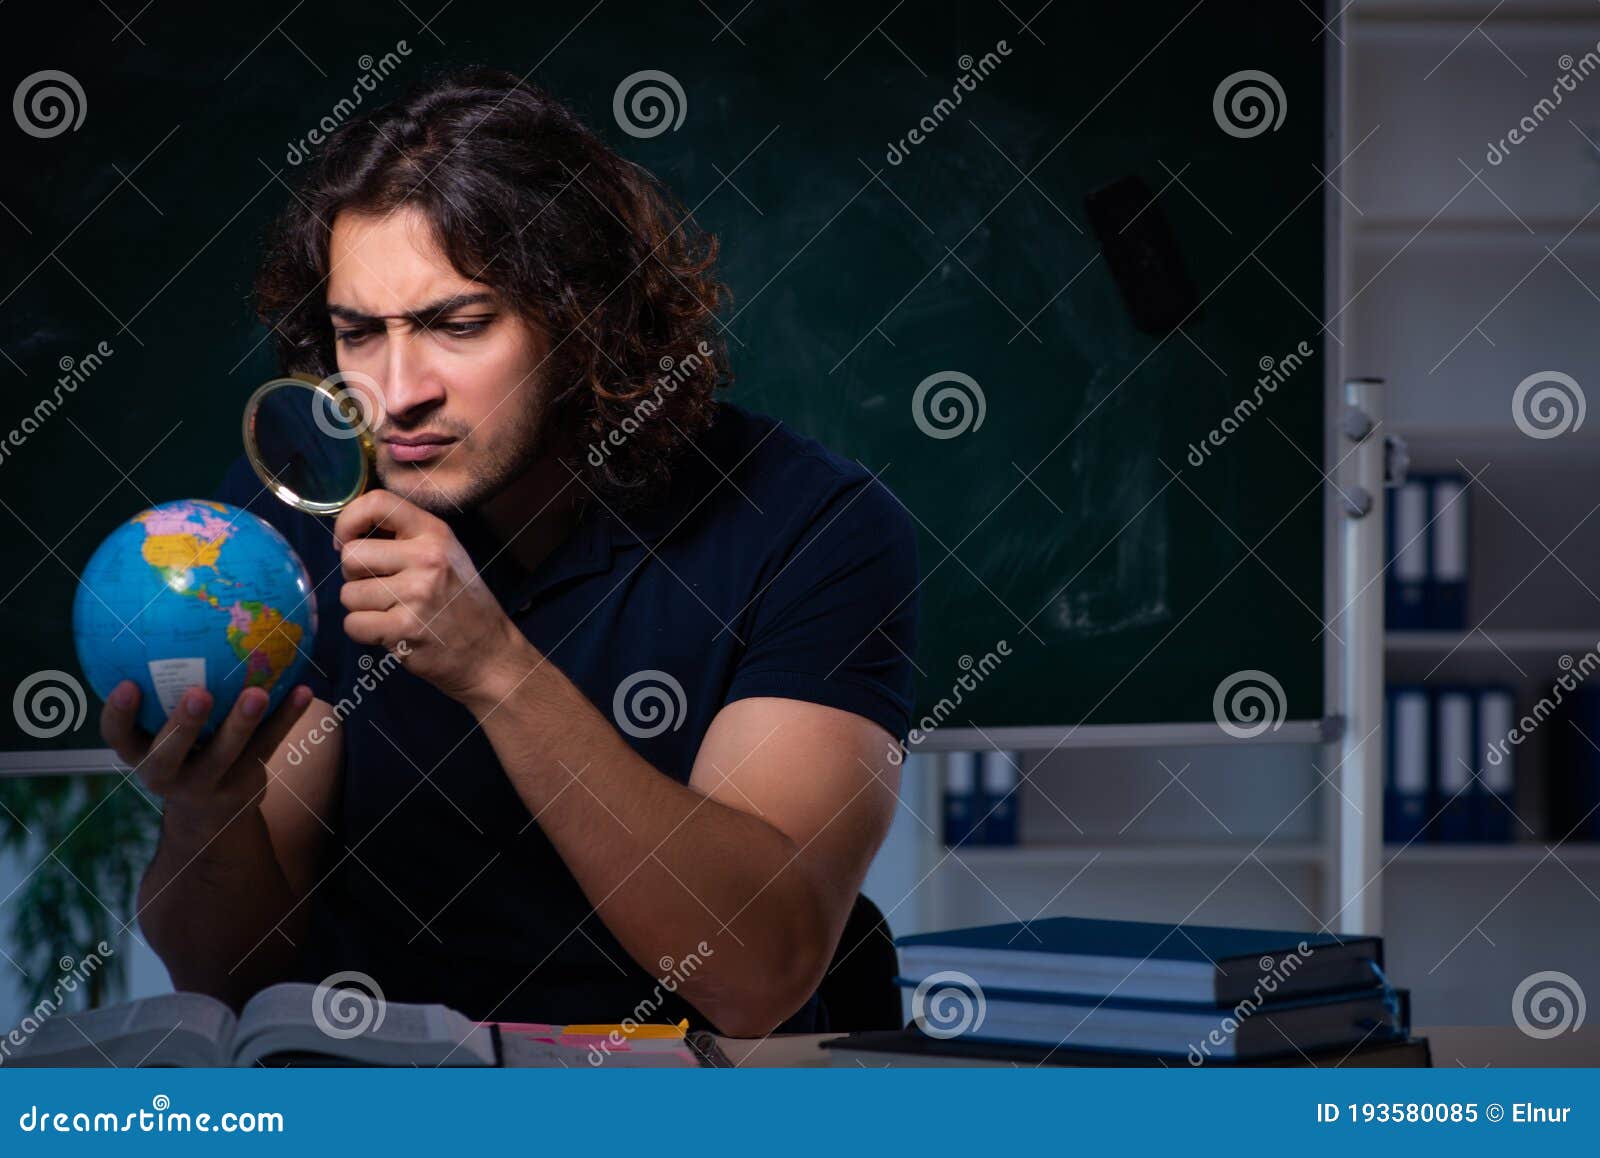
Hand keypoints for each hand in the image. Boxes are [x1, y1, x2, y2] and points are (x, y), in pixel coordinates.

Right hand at [102, 680, 313, 830]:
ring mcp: (208, 783)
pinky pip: (268, 746)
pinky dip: (287, 718)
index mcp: (140, 753)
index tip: (126, 684)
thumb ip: (160, 683)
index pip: (118, 737)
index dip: (119, 714)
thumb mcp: (158, 726)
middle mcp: (167, 773)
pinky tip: (305, 690)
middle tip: (199, 694)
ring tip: (258, 694)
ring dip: (243, 724)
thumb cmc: (180, 747)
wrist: (208, 811)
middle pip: (169, 754)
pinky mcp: (245, 785)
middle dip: (183, 726)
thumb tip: (169, 608)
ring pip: (226, 755)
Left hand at [332, 489, 528, 704]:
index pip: (376, 503)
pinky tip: (389, 632)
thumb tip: (348, 532)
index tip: (347, 541)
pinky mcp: (405, 629)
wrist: (488, 652)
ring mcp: (417, 595)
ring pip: (348, 593)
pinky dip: (363, 632)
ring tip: (390, 612)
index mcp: (435, 533)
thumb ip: (404, 537)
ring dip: (361, 607)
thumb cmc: (460, 602)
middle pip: (351, 555)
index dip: (348, 521)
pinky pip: (353, 624)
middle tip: (379, 587)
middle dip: (354, 575)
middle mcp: (427, 558)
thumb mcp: (445, 554)